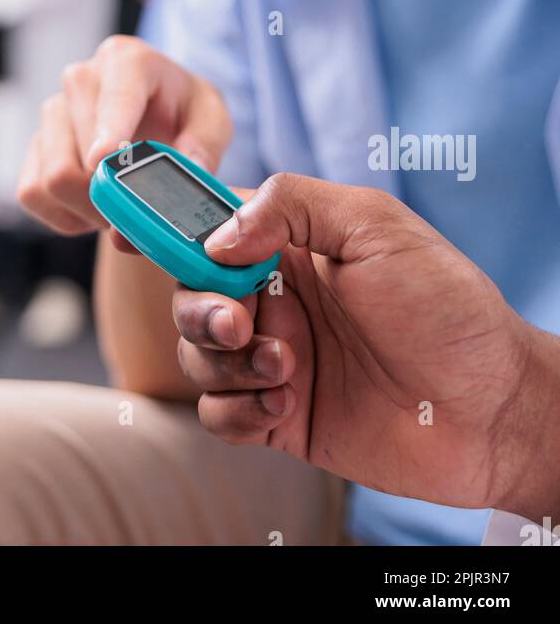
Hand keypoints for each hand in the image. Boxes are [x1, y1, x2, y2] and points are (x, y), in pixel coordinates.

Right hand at [17, 34, 231, 244]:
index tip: (104, 161)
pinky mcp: (35, 144)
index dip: (107, 133)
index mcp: (126, 60)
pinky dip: (65, 216)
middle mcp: (81, 78)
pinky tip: (94, 208)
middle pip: (78, 155)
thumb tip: (186, 171)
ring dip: (89, 209)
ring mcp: (53, 110)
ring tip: (121, 205)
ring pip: (53, 179)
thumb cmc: (184, 112)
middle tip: (141, 211)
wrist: (159, 115)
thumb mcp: (212, 121)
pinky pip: (33, 193)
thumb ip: (203, 147)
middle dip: (110, 197)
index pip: (114, 100)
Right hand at [173, 172, 543, 513]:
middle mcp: (276, 297)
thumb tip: (219, 236)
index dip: (164, 222)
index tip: (130, 232)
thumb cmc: (448, 307)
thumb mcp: (377, 226)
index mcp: (293, 243)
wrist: (493, 411)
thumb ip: (292, 206)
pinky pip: (219, 413)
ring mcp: (276, 356)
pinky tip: (282, 404)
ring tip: (285, 367)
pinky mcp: (281, 417)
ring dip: (224, 360)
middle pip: (190, 292)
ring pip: (197, 353)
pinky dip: (234, 409)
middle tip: (240, 322)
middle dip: (198, 307)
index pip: (211, 222)